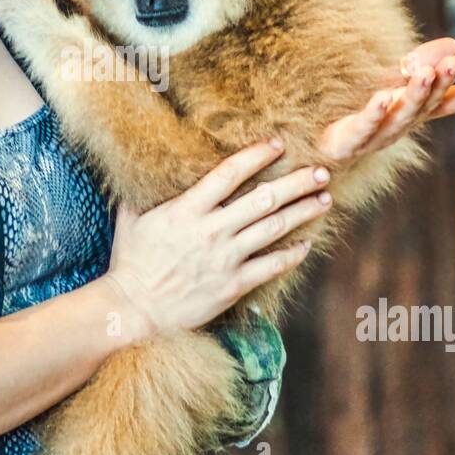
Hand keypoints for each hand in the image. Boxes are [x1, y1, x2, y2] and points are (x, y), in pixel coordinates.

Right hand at [105, 139, 332, 336]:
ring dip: (303, 212)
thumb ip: (144, 192)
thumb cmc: (130, 263)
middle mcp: (211, 230)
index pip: (229, 174)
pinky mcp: (233, 285)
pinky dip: (292, 255)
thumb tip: (144, 167)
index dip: (256, 155)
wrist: (133, 310)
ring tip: (324, 200)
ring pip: (274, 228)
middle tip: (322, 171)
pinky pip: (271, 266)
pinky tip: (307, 244)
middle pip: (264, 198)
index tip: (278, 144)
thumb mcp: (131, 219)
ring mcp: (225, 259)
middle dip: (297, 183)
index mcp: (186, 210)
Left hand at [316, 37, 454, 166]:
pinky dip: (375, 113)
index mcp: (410, 115)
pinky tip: (383, 98)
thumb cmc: (361, 118)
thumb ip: (421, 64)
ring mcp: (374, 137)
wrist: (321, 152)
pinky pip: (363, 127)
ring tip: (424, 74)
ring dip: (413, 96)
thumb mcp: (393, 86)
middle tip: (452, 64)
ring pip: (399, 117)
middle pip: (423, 107)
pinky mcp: (347, 142)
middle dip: (439, 85)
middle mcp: (397, 128)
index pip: (443, 104)